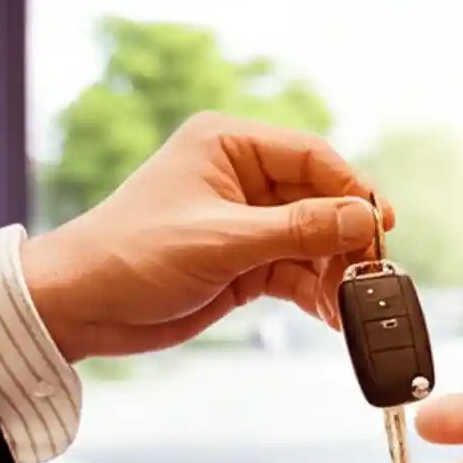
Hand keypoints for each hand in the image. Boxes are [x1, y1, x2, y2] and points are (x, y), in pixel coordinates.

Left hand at [20, 111, 392, 360]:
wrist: (81, 309)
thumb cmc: (132, 256)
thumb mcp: (223, 241)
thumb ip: (298, 230)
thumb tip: (364, 220)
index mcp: (228, 146)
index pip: (311, 156)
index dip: (352, 189)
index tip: (382, 224)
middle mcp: (240, 178)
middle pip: (319, 200)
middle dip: (346, 239)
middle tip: (372, 274)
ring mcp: (244, 222)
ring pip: (311, 240)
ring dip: (333, 272)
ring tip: (350, 305)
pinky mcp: (243, 262)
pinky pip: (294, 270)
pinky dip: (314, 292)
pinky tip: (331, 315)